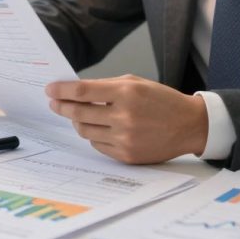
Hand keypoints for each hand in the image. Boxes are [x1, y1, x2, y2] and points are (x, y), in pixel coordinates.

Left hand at [46, 75, 208, 163]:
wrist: (188, 125)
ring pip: (85, 131)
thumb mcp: (136, 83)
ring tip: (78, 115)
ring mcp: (125, 138)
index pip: (83, 92)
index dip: (62, 91)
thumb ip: (106, 86)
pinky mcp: (126, 155)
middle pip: (79, 113)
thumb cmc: (162, 100)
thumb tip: (76, 91)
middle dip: (62, 107)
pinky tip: (99, 128)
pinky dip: (94, 135)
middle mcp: (124, 116)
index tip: (50, 90)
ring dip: (77, 122)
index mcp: (126, 93)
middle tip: (54, 103)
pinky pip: (97, 145)